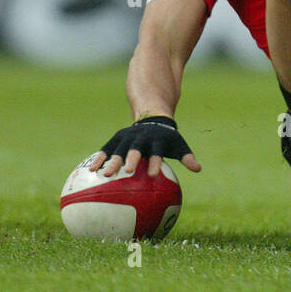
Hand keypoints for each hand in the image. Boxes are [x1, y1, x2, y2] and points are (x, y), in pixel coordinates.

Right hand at [87, 115, 201, 177]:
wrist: (152, 116)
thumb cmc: (167, 138)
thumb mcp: (178, 144)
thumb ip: (186, 156)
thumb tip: (198, 169)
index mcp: (156, 140)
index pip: (157, 151)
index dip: (155, 161)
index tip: (153, 174)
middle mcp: (141, 137)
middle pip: (136, 149)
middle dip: (132, 158)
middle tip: (128, 171)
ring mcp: (128, 137)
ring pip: (119, 149)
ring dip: (112, 160)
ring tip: (105, 174)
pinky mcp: (117, 138)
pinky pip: (107, 149)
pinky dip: (100, 158)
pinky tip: (92, 170)